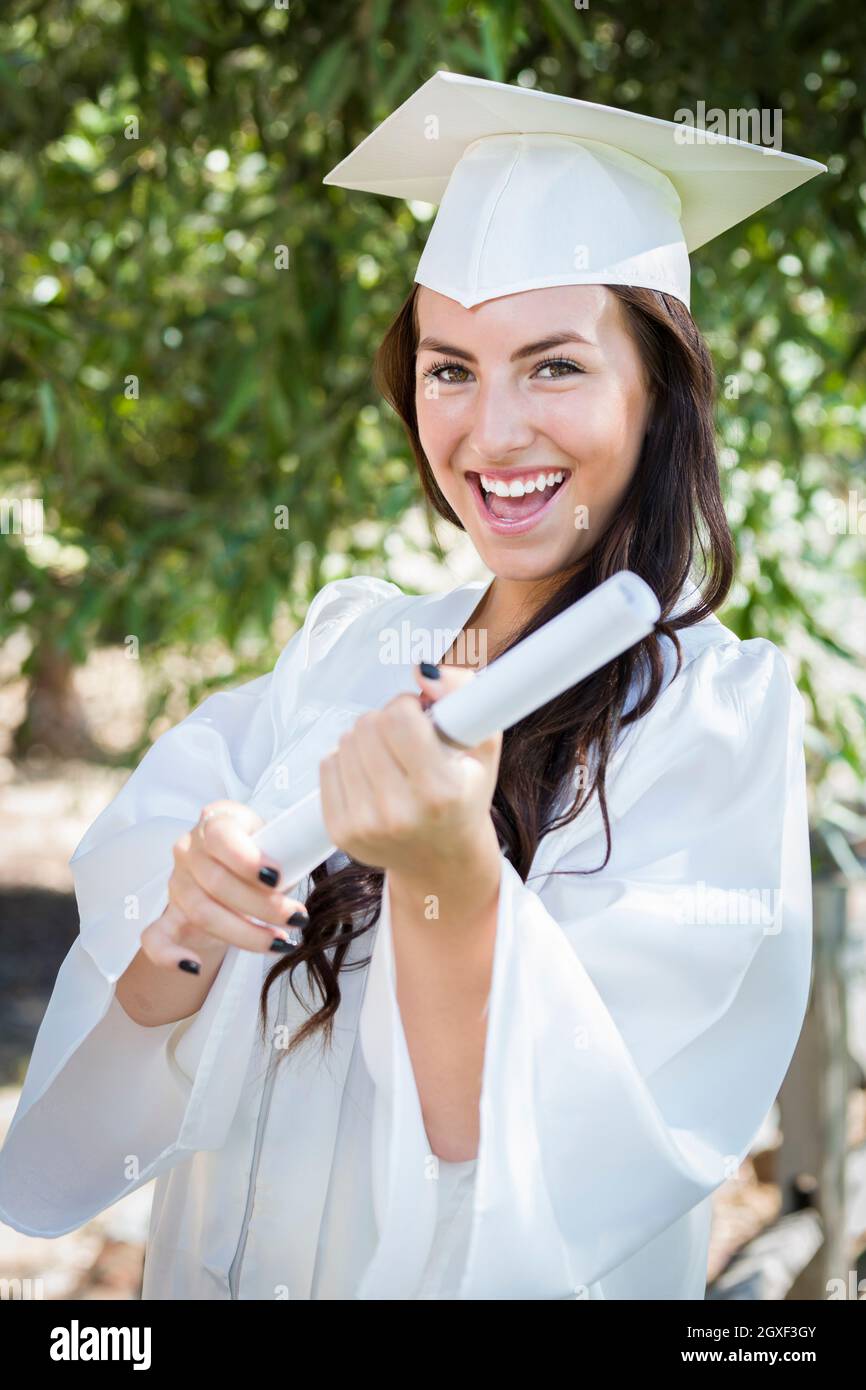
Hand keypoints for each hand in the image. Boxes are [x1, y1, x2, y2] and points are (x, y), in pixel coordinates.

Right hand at [139, 799, 309, 970]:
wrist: (235, 871)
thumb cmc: (264, 852)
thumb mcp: (278, 840)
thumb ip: (287, 850)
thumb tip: (303, 864)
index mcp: (215, 821)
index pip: (220, 836)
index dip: (246, 859)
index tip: (277, 877)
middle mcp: (189, 849)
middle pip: (216, 881)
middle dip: (261, 905)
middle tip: (296, 917)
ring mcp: (177, 884)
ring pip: (202, 912)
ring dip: (244, 933)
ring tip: (281, 942)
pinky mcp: (169, 916)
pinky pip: (155, 938)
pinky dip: (170, 955)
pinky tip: (193, 966)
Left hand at [319, 663, 501, 879]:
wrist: (442, 859)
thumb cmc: (466, 795)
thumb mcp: (483, 744)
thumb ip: (464, 694)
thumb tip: (422, 670)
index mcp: (440, 792)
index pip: (398, 718)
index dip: (408, 706)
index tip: (421, 716)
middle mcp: (399, 813)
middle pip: (368, 726)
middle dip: (386, 720)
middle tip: (406, 738)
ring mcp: (365, 826)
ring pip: (346, 742)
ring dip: (367, 739)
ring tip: (391, 759)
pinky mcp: (340, 832)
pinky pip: (327, 765)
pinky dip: (348, 760)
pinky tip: (372, 775)